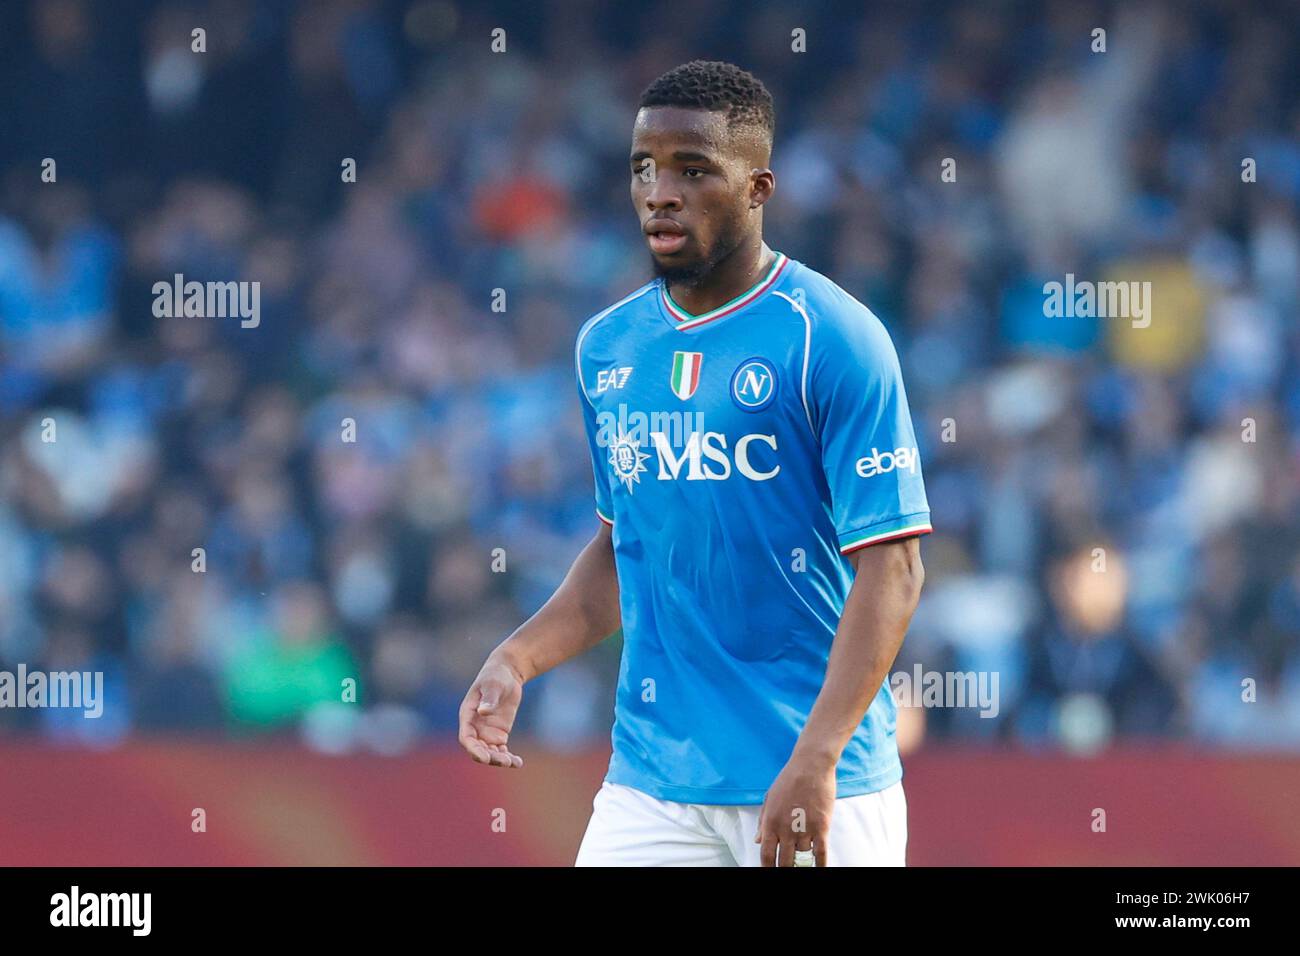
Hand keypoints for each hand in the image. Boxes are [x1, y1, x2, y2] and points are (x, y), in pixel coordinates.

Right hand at [458, 653, 524, 767]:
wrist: (507, 674)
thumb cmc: (496, 676)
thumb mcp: (493, 684)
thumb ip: (488, 698)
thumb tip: (483, 711)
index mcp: (467, 715)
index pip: (466, 738)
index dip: (474, 749)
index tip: (485, 758)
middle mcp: (475, 727)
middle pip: (479, 749)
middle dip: (490, 757)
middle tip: (505, 761)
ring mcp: (487, 732)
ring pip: (490, 752)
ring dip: (500, 760)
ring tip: (514, 763)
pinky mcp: (499, 734)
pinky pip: (501, 750)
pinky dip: (508, 757)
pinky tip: (517, 762)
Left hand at [754, 754, 836, 865]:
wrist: (810, 766)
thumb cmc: (788, 780)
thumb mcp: (769, 798)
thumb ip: (762, 822)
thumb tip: (757, 841)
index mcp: (770, 822)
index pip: (766, 855)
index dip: (767, 868)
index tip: (769, 873)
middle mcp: (785, 829)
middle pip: (784, 862)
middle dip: (785, 870)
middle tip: (786, 870)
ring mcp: (804, 829)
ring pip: (803, 858)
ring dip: (802, 864)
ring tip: (802, 866)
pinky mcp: (821, 827)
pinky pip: (821, 853)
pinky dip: (820, 865)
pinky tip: (819, 869)